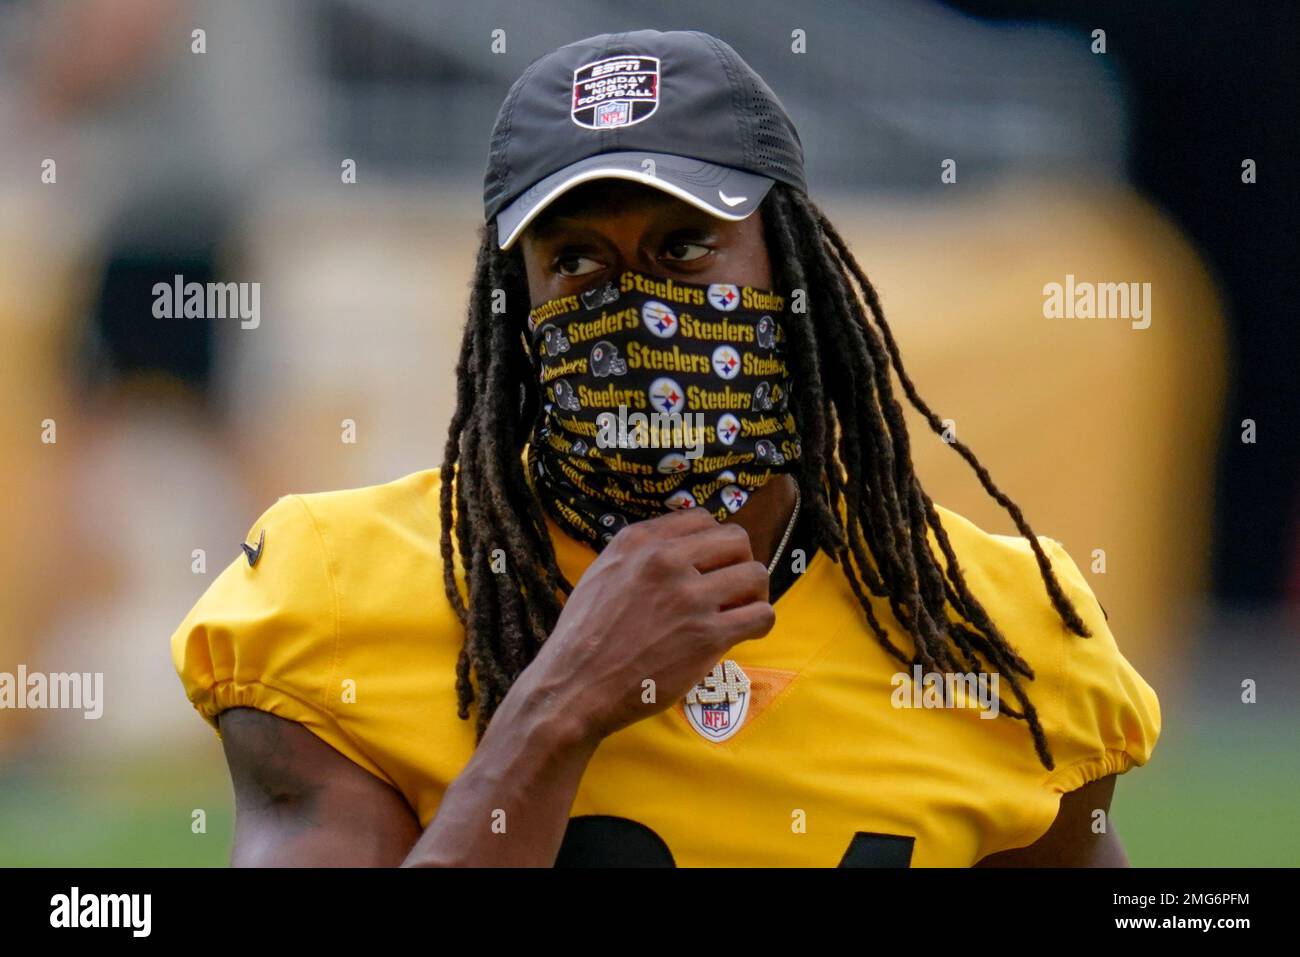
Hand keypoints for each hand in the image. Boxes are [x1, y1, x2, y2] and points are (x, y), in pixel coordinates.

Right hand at [528, 506, 774, 740]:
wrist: (574, 687)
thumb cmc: (584, 636)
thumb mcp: (603, 573)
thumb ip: (642, 554)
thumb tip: (682, 545)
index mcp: (639, 541)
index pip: (703, 519)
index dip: (714, 543)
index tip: (711, 564)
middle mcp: (666, 561)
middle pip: (737, 540)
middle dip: (739, 563)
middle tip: (730, 588)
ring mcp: (689, 598)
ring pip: (756, 574)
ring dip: (754, 593)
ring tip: (739, 611)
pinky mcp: (707, 636)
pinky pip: (761, 615)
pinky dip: (759, 623)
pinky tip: (743, 633)